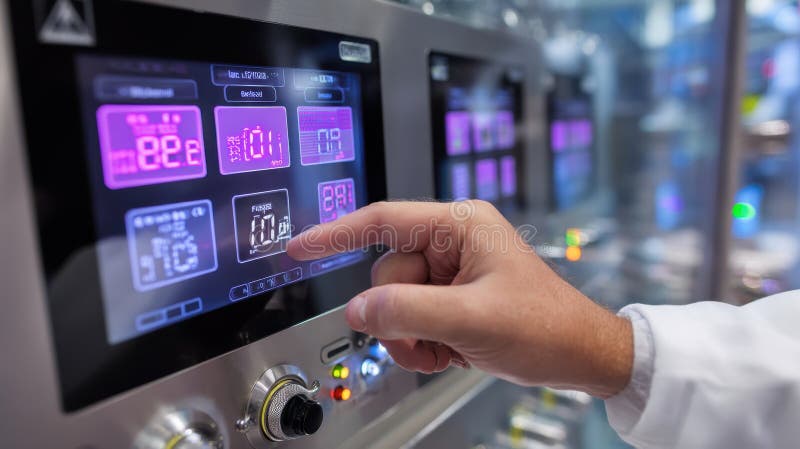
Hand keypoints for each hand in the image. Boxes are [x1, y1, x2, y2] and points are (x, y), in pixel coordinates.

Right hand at [287, 200, 632, 397]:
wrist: (580, 356)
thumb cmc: (546, 326)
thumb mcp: (473, 319)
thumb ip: (409, 311)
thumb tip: (358, 309)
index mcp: (460, 226)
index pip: (382, 222)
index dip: (335, 234)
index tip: (299, 247)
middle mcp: (453, 243)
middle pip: (386, 275)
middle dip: (398, 316)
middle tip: (427, 340)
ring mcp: (452, 273)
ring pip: (395, 303)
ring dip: (410, 336)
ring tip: (446, 349)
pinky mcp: (453, 299)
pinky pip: (410, 319)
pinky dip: (421, 344)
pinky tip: (451, 352)